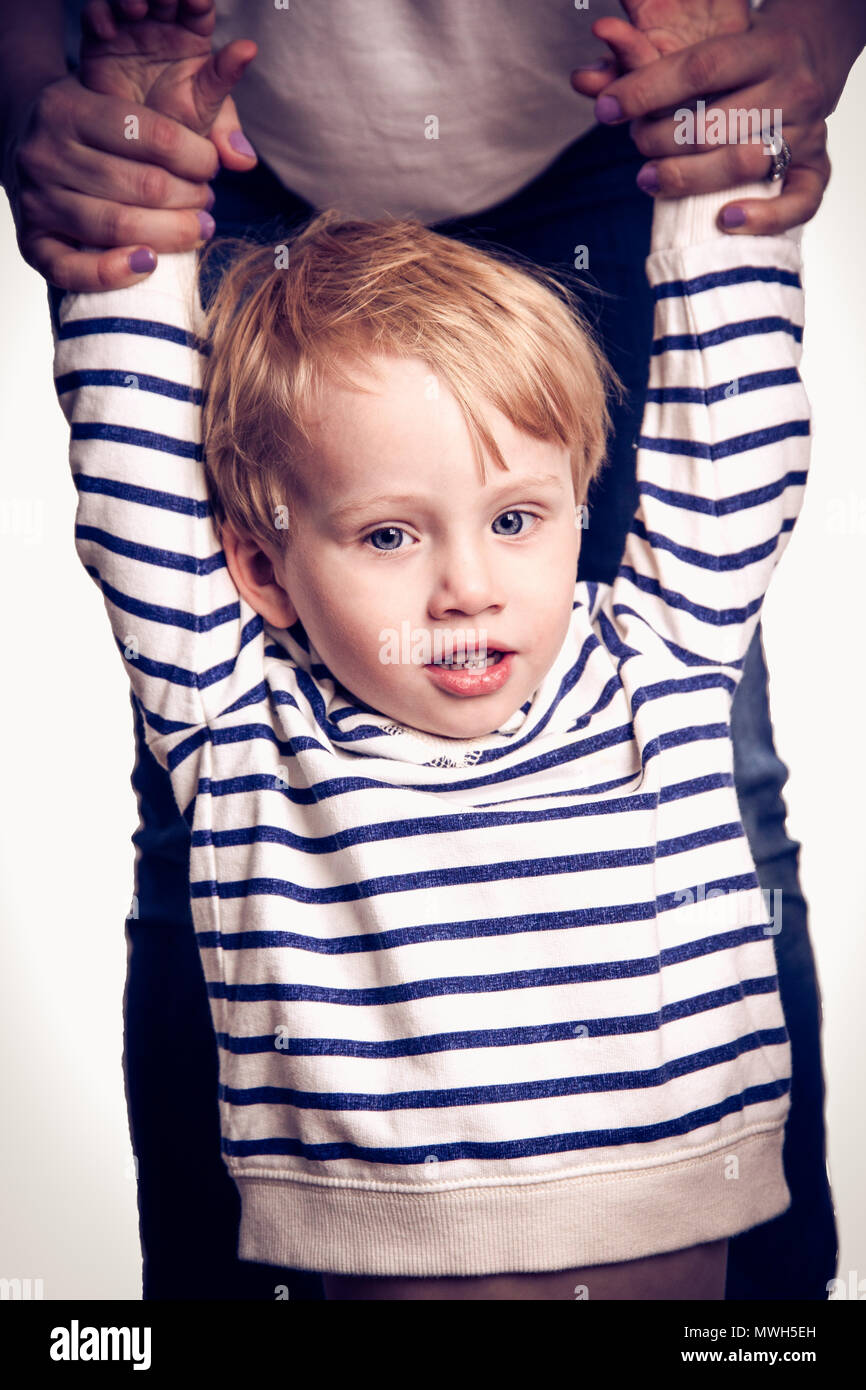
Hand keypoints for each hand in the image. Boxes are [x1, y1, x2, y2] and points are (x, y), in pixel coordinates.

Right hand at [2, 0, 255, 290]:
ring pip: (117, 225)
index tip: (211, 167)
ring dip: (171, 233)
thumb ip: (189, 117)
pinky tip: (150, 264)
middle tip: (207, 204)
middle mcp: (47, 152)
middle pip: (141, 185)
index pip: (150, 135)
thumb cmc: (94, 130)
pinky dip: (114, 273)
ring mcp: (36, 199)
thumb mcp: (123, 106)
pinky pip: (71, 269)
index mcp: (69, 108)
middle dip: (189, 199)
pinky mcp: (33, 240)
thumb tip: (244, 157)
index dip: (196, 158)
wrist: (27, 147)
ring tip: (196, 228)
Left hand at [571, 0, 847, 232]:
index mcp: (765, 47)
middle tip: (635, 145)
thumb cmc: (740, 63)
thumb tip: (582, 79)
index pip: (701, 68)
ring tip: (650, 179)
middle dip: (661, 140)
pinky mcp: (817, 167)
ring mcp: (808, 130)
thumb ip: (645, 63)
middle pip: (716, 124)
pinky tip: (723, 221)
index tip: (606, 110)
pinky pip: (800, 201)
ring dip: (688, 178)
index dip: (648, 91)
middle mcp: (793, 87)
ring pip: (744, 163)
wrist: (809, 60)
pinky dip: (763, 218)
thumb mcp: (704, 48)